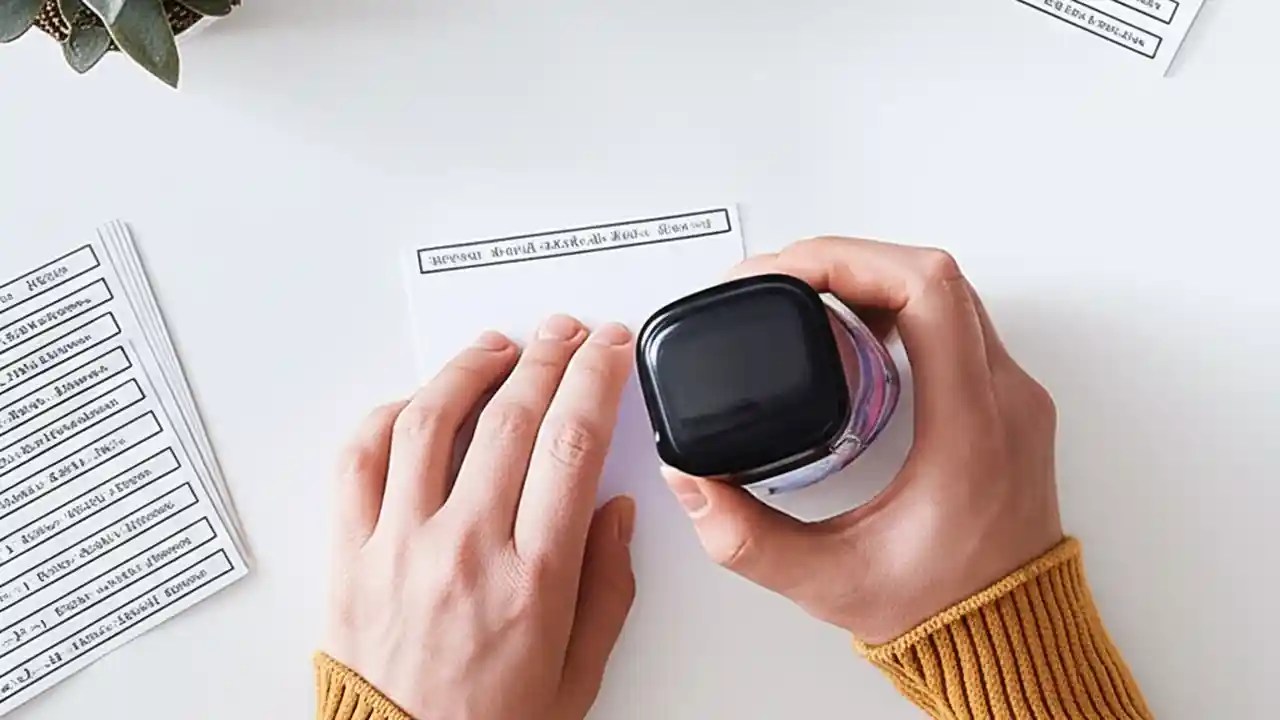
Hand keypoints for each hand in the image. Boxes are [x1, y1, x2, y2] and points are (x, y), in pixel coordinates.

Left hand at [325, 316, 637, 719]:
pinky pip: (359, 459)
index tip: (610, 348)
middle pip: (513, 418)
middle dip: (549, 356)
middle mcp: (465, 549)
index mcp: (534, 578)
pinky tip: (420, 402)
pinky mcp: (350, 552)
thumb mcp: (578, 671)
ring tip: (497, 347)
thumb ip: (607, 585)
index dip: (597, 378)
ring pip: (432, 421)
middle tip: (567, 331)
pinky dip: (389, 416)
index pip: (573, 444)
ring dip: (470, 368)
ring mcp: (400, 544)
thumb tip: (614, 511)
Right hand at [662, 237, 1062, 643]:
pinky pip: (955, 317)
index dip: (846, 262)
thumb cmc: (947, 611)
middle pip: (933, 274)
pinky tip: (852, 323)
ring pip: (948, 288)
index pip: (924, 293)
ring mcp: (1012, 394)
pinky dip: (897, 301)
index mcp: (970, 430)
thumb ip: (747, 539)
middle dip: (845, 259)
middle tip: (780, 277)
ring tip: (807, 290)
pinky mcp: (1004, 400)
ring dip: (873, 274)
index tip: (786, 273)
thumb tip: (691, 483)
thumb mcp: (830, 583)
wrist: (1012, 638)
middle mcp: (1003, 399)